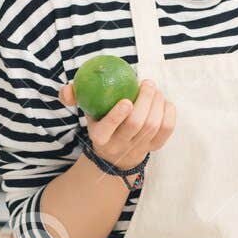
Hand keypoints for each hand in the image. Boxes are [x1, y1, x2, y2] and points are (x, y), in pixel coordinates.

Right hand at [58, 79, 176, 171]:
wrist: (116, 153)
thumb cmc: (100, 122)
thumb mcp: (86, 112)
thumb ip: (74, 97)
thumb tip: (68, 89)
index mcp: (100, 136)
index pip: (108, 128)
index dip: (117, 116)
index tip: (126, 100)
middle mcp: (120, 145)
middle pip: (137, 124)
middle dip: (145, 101)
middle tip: (147, 83)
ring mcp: (138, 147)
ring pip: (153, 125)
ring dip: (157, 103)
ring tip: (154, 89)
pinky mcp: (154, 147)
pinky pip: (166, 130)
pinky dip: (169, 113)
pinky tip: (164, 102)